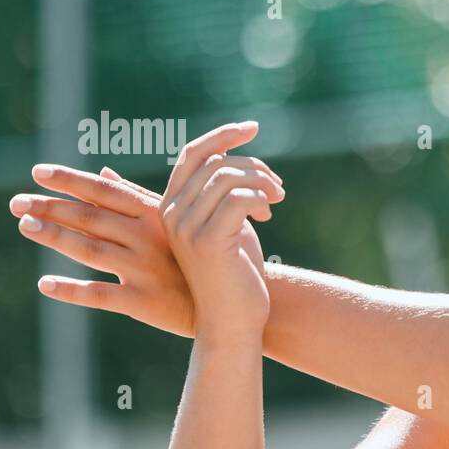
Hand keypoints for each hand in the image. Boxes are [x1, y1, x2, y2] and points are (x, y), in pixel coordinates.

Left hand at [10, 123, 283, 338]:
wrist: (244, 299)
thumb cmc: (220, 254)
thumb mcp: (184, 219)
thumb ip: (138, 196)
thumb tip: (102, 172)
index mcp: (158, 214)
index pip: (105, 190)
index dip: (70, 179)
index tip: (37, 171)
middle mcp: (148, 237)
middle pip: (89, 216)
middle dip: (50, 206)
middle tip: (14, 201)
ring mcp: (144, 269)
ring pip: (88, 249)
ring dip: (53, 237)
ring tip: (25, 226)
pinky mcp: (144, 302)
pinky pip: (100, 296)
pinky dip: (71, 292)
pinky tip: (45, 285)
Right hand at [159, 121, 284, 338]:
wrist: (234, 321)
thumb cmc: (236, 275)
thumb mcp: (227, 226)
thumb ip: (222, 193)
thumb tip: (227, 156)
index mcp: (171, 206)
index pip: (193, 153)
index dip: (223, 135)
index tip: (253, 127)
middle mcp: (172, 213)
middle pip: (215, 161)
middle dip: (253, 165)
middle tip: (277, 188)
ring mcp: (186, 227)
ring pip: (228, 176)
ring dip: (262, 182)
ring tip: (276, 200)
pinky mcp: (208, 241)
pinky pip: (239, 197)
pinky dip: (260, 199)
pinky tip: (268, 214)